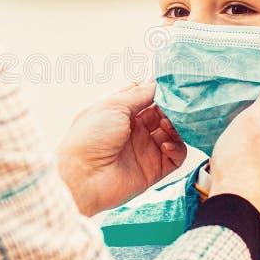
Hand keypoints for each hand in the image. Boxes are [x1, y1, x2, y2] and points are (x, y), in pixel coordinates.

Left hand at [58, 83, 186, 215]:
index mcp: (119, 111)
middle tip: (174, 105)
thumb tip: (156, 81)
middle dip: (170, 107)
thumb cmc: (90, 137)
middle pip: (161, 112)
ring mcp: (144, 148)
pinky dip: (177, 148)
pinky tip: (165, 145)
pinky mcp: (153, 169)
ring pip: (172, 132)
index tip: (170, 86)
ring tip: (167, 124)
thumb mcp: (113, 105)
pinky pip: (175, 156)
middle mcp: (132, 129)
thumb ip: (139, 93)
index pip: (145, 96)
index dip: (157, 90)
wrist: (83, 178)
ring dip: (175, 126)